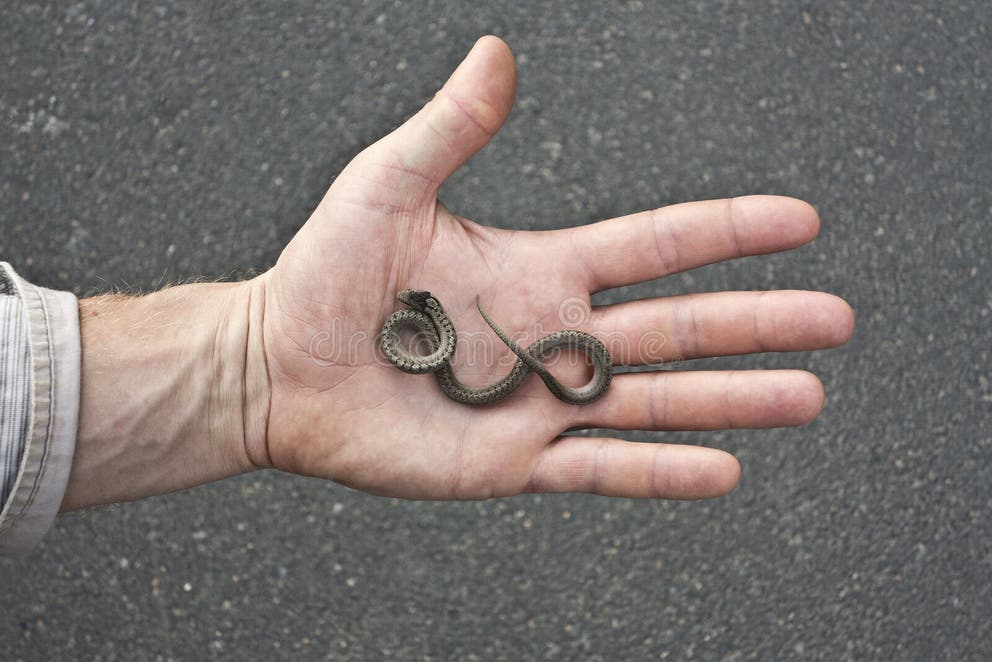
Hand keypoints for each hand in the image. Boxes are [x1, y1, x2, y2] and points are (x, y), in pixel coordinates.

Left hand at [247, 36, 852, 500]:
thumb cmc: (322, 274)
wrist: (275, 368)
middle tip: (835, 319)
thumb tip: (495, 52)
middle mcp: (555, 335)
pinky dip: (662, 470)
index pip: (655, 245)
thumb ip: (451, 128)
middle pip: (679, 326)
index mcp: (540, 269)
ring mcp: (541, 402)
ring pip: (656, 401)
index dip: (727, 232)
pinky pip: (602, 466)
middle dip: (757, 321)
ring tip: (806, 396)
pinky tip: (722, 470)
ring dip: (733, 400)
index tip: (797, 223)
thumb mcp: (387, 185)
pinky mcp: (513, 460)